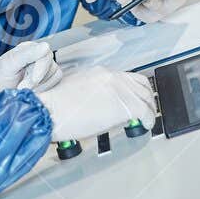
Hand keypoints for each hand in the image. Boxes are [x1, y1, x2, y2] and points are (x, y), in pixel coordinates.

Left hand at [0, 41, 59, 96]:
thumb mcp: (9, 65)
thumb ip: (26, 55)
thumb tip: (46, 46)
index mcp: (28, 48)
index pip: (45, 55)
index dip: (40, 70)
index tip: (31, 81)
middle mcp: (38, 56)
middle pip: (51, 66)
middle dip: (37, 80)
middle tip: (22, 87)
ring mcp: (44, 68)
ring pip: (55, 75)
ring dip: (40, 85)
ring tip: (24, 88)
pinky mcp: (47, 79)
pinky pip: (55, 83)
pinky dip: (45, 89)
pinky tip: (33, 91)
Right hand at [36, 66, 156, 141]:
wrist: (50, 111)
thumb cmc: (55, 106)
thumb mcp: (75, 90)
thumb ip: (92, 92)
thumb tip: (101, 103)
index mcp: (99, 73)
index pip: (125, 77)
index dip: (133, 89)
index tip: (133, 99)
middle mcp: (112, 76)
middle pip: (140, 83)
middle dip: (145, 96)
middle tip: (145, 108)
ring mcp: (119, 89)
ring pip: (146, 95)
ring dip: (149, 107)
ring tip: (147, 118)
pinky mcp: (124, 105)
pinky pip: (145, 111)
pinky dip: (149, 119)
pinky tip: (146, 125)